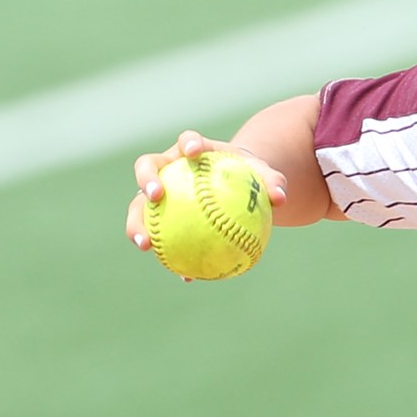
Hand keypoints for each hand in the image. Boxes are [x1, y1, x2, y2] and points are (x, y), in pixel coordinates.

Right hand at [125, 130, 289, 267]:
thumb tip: (280, 198)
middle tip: (155, 196)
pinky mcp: (158, 215)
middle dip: (146, 179)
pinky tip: (185, 275)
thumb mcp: (263, 176)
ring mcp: (159, 191)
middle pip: (147, 166)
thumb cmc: (248, 176)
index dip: (187, 143)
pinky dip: (170, 254)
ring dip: (137, 224)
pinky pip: (160, 235)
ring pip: (139, 205)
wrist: (235, 187)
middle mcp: (169, 167)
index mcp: (192, 151)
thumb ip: (272, 182)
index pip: (187, 140)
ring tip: (146, 244)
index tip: (193, 152)